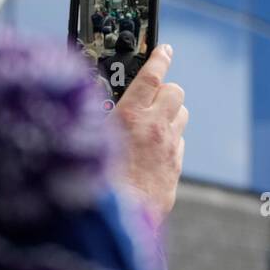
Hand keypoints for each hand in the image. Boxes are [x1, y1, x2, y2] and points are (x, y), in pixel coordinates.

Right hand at [111, 44, 188, 226]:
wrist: (115, 219)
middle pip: (175, 91)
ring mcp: (169, 148)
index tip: (165, 50)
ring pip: (182, 114)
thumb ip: (96, 115)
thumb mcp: (87, 138)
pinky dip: (169, 138)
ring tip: (149, 122)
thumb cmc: (93, 180)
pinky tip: (151, 149)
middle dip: (164, 89)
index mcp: (129, 116)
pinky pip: (179, 141)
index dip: (160, 58)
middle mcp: (154, 128)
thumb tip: (95, 97)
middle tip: (149, 96)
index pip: (151, 75)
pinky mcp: (175, 167)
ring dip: (169, 113)